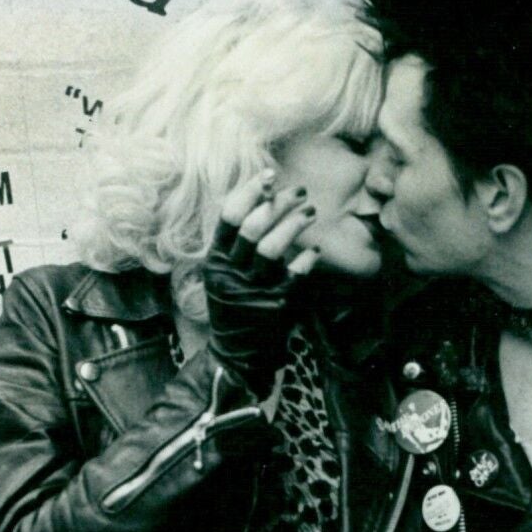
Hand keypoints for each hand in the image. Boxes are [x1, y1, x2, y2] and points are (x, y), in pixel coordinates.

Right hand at [201, 171, 318, 396]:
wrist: (237, 355)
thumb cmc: (236, 307)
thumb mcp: (224, 276)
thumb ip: (236, 244)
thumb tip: (264, 199)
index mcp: (215, 261)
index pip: (228, 217)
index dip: (249, 192)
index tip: (269, 176)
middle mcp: (231, 274)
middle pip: (252, 228)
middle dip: (278, 203)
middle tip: (299, 191)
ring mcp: (253, 290)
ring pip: (272, 248)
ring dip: (294, 224)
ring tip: (310, 212)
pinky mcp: (274, 306)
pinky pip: (295, 275)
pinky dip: (308, 259)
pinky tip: (316, 250)